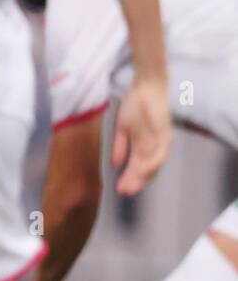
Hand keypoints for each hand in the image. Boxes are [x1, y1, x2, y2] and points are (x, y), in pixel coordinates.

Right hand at [112, 79, 170, 195]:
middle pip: (146, 170)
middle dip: (135, 182)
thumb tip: (114, 164)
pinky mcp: (166, 135)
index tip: (118, 189)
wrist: (145, 88)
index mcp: (143, 147)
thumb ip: (119, 147)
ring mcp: (161, 142)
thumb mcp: (121, 128)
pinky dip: (152, 163)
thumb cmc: (134, 106)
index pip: (137, 167)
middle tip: (124, 192)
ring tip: (131, 186)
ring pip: (154, 165)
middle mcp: (154, 147)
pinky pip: (160, 153)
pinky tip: (141, 170)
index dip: (129, 179)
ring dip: (142, 176)